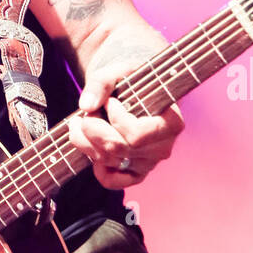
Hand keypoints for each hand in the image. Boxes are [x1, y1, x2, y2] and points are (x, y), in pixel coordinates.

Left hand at [68, 46, 183, 189]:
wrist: (137, 92)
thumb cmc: (132, 80)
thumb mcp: (120, 71)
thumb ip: (102, 82)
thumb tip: (86, 105)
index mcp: (171, 123)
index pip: (136, 134)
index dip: (116, 119)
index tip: (110, 101)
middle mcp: (163, 147)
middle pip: (118, 149)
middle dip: (92, 129)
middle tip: (85, 113)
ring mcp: (149, 163)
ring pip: (109, 161)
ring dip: (86, 141)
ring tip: (81, 122)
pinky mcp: (136, 173)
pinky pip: (112, 181)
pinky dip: (97, 167)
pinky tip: (93, 149)